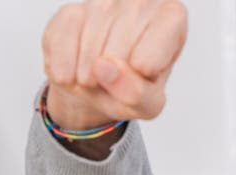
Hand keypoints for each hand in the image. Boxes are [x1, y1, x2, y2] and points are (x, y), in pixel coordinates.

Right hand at [41, 0, 187, 129]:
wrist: (98, 86)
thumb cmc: (134, 88)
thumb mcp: (148, 103)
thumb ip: (137, 93)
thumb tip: (105, 67)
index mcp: (172, 17)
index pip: (152, 55)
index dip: (143, 73)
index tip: (146, 72)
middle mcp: (140, 0)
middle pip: (120, 54)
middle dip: (114, 80)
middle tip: (119, 80)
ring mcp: (102, 2)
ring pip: (91, 51)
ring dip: (89, 80)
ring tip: (99, 78)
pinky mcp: (70, 11)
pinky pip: (63, 48)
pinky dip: (66, 73)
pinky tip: (77, 72)